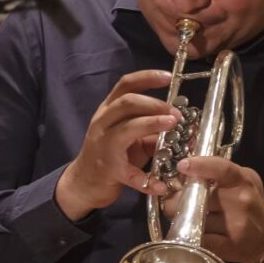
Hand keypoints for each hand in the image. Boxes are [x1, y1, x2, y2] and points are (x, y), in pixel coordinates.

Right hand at [56, 70, 180, 219]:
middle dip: (155, 104)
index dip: (147, 77)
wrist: (83, 182)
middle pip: (126, 102)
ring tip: (172, 125)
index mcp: (109, 110)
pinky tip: (161, 185)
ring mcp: (103, 145)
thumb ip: (151, 127)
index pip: (125, 85)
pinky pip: (129, 173)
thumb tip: (179, 122)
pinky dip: (146, 179)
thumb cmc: (112, 154)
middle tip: (176, 113)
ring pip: (126, 129)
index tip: (168, 77)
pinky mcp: (108, 169)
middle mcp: (103, 123)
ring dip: (152, 124)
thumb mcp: (131, 136)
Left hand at [155, 155, 263, 262]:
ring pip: (195, 220)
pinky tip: (191, 232)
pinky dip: (191, 235)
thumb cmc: (252, 203)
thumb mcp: (244, 180)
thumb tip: (189, 170)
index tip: (182, 166)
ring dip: (182, 219)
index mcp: (243, 181)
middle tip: (172, 201)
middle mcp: (240, 202)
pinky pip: (200, 239)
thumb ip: (221, 172)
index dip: (200, 166)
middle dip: (177, 200)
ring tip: (183, 217)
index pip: (222, 169)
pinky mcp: (229, 246)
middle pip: (197, 198)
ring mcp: (235, 225)